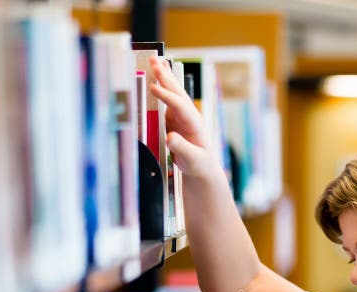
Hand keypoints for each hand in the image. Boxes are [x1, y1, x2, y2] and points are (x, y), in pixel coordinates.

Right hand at [148, 56, 215, 178]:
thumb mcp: (192, 160)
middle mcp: (188, 115)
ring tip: (155, 59)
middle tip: (154, 62)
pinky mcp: (174, 117)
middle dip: (166, 77)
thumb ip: (183, 149)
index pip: (180, 106)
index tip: (154, 88)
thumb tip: (171, 137)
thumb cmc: (199, 164)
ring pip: (172, 91)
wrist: (202, 167)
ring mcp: (181, 115)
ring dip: (164, 75)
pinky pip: (166, 98)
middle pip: (177, 93)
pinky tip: (156, 73)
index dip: (167, 97)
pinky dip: (161, 84)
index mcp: (194, 124)